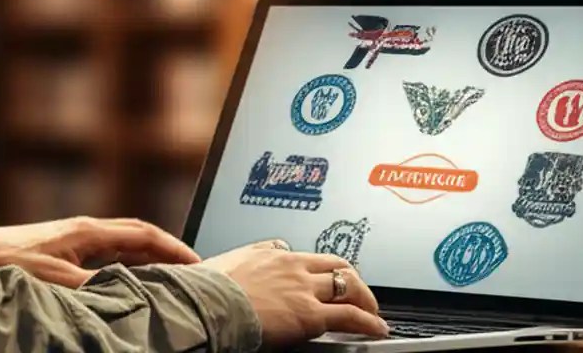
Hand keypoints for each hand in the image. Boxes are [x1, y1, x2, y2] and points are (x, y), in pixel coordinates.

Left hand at [0, 216, 201, 287]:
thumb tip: (128, 292)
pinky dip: (126, 261)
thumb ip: (95, 285)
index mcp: (89, 231)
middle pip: (137, 235)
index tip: (196, 261)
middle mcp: (86, 229)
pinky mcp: (64, 246)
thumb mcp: (57, 279)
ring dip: (147, 256)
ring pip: (123, 243)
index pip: (143, 234)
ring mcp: (75, 236)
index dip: (172, 247)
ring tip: (167, 274)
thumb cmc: (13, 262)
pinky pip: (107, 251)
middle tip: (190, 268)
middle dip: (166, 249)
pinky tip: (129, 277)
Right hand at [201, 239, 387, 348]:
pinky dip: (368, 321)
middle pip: (333, 264)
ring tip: (371, 310)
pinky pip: (349, 316)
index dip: (315, 267)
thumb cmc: (205, 291)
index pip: (300, 254)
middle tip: (356, 292)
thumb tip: (228, 268)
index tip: (318, 276)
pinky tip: (376, 328)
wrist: (206, 305)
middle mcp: (290, 265)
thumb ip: (235, 266)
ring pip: (347, 285)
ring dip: (364, 298)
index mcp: (268, 254)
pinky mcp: (310, 314)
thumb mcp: (220, 267)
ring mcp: (303, 288)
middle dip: (349, 277)